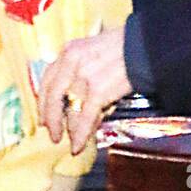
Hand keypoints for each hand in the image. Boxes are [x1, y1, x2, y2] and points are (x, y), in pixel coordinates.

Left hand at [39, 26, 131, 153]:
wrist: (147, 45)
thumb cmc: (125, 47)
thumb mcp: (94, 49)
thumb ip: (79, 67)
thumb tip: (72, 97)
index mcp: (70, 50)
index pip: (48, 79)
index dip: (43, 101)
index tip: (43, 116)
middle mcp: (73, 61)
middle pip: (53, 96)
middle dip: (51, 119)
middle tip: (53, 135)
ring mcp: (84, 76)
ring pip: (70, 110)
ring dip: (70, 130)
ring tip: (72, 142)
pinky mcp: (98, 90)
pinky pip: (84, 118)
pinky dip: (81, 135)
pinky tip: (79, 145)